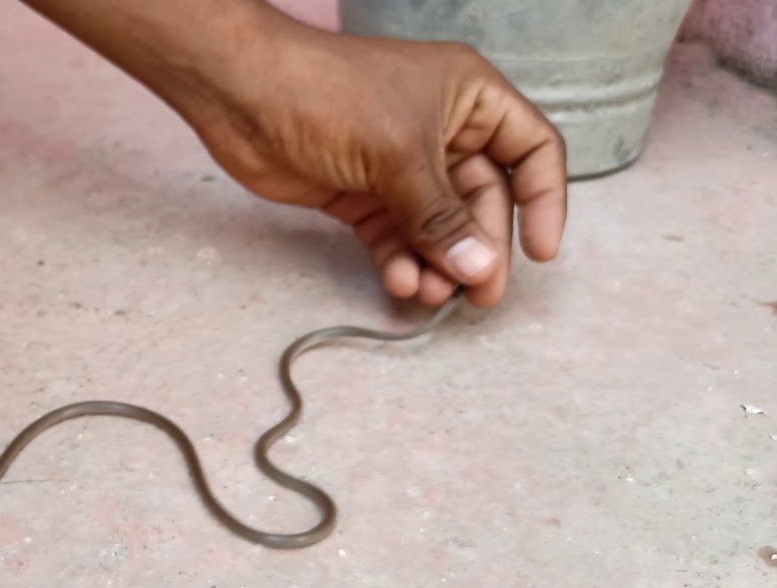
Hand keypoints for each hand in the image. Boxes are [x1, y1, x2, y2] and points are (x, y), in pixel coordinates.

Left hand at [184, 28, 567, 307]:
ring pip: (437, 227)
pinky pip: (396, 236)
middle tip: (478, 295)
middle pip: (482, 200)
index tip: (541, 252)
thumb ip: (442, 217)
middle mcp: (440, 130)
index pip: (529, 150)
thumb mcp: (399, 154)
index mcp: (468, 97)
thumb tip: (481, 268)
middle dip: (479, 249)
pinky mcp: (361, 194)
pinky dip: (401, 260)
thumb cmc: (327, 94)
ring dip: (439, 263)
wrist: (242, 96)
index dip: (543, 200)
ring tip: (431, 293)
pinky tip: (401, 281)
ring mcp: (398, 165)